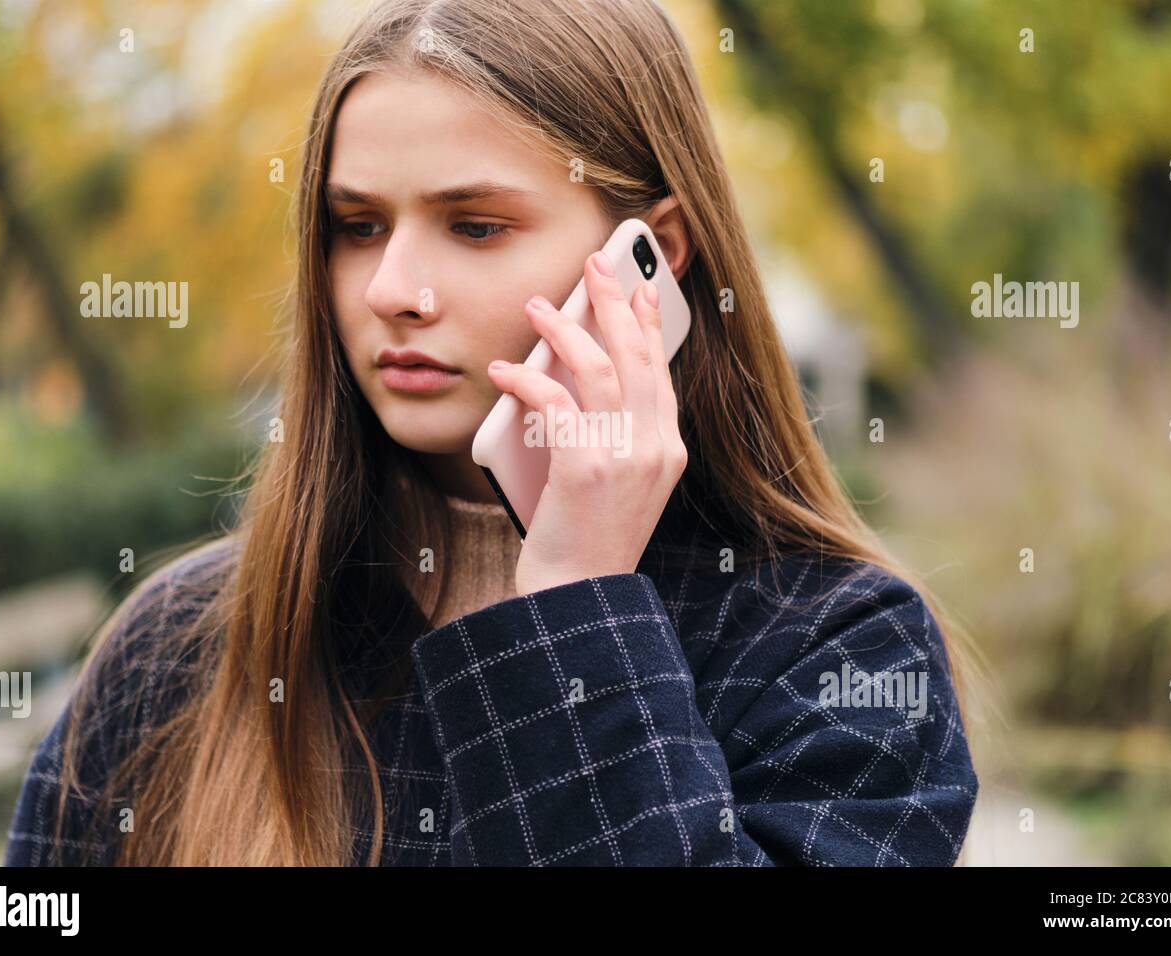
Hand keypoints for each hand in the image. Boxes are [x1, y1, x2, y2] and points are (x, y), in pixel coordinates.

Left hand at [486, 249, 687, 596]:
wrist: (579, 598)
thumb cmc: (587, 544)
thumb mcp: (618, 485)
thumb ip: (614, 437)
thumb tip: (577, 383)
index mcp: (667, 449)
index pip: (659, 370)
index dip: (649, 323)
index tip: (640, 286)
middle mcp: (655, 446)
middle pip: (636, 354)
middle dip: (614, 299)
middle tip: (595, 262)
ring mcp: (624, 456)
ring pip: (598, 366)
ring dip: (565, 328)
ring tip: (538, 306)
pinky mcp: (586, 467)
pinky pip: (554, 402)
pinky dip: (525, 379)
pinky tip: (503, 370)